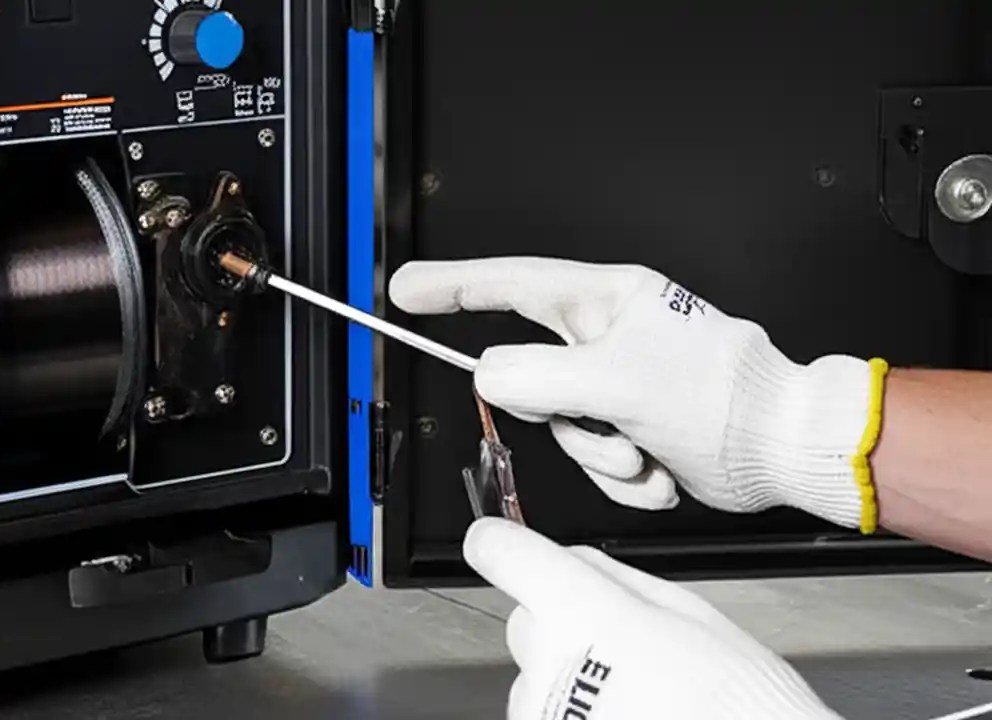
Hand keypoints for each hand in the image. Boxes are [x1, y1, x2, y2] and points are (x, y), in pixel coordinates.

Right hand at [389, 257, 883, 530]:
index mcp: (607, 301)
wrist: (780, 449)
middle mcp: (610, 337)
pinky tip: (662, 467)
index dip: (452, 285)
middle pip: (532, 374)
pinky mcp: (633, 428)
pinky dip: (625, 476)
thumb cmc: (721, 398)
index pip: (511, 283)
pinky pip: (594, 459)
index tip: (407, 289)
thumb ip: (539, 376)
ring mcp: (620, 385)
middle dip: (565, 415)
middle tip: (604, 419)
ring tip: (647, 449)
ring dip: (603, 454)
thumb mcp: (615, 381)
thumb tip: (491, 375)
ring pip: (562, 427)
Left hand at [465, 517, 840, 719]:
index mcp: (579, 611)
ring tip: (635, 697)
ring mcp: (543, 715)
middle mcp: (547, 664)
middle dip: (560, 626)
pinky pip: (548, 718)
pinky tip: (627, 718)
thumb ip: (614, 579)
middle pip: (526, 622)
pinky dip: (577, 717)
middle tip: (621, 647)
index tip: (504, 543)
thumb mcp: (688, 613)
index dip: (504, 544)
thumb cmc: (732, 698)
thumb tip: (571, 559)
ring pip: (538, 678)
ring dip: (570, 681)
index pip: (502, 552)